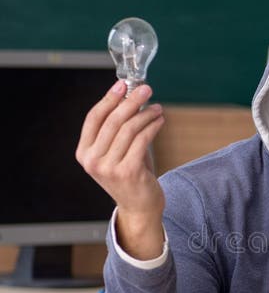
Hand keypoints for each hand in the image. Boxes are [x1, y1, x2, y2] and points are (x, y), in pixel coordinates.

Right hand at [75, 80, 165, 257]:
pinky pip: (142, 140)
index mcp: (84, 153)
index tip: (123, 84)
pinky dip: (153, 126)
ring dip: (146, 114)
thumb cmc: (130, 175)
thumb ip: (118, 128)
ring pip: (129, 129)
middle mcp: (93, 161)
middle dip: (131, 101)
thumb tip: (130, 96)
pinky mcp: (128, 171)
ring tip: (157, 108)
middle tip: (146, 89)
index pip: (94, 118)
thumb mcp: (117, 151)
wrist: (139, 207)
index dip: (108, 98)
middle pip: (113, 120)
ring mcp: (109, 167)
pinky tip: (160, 120)